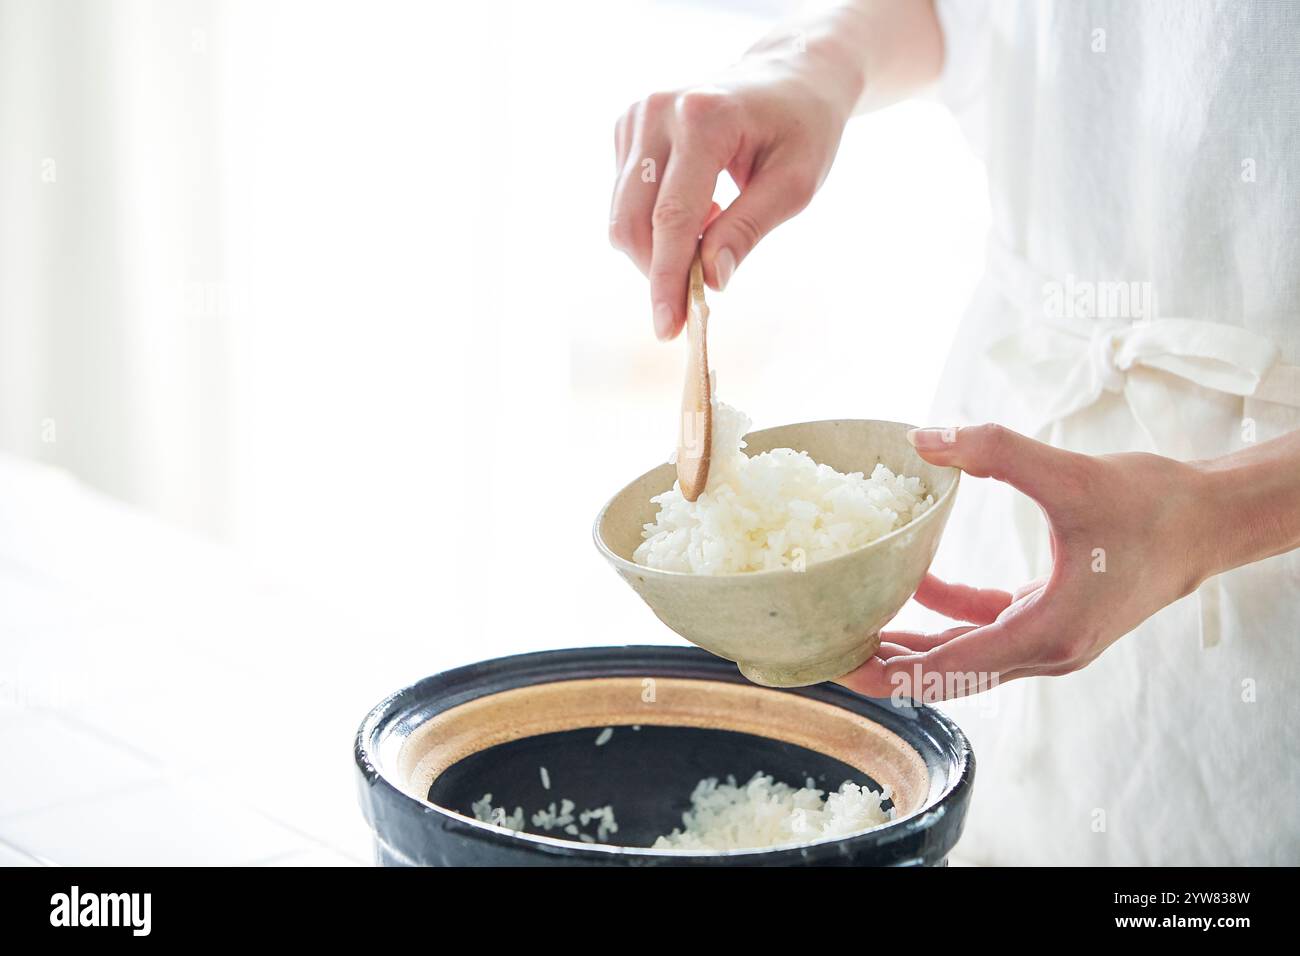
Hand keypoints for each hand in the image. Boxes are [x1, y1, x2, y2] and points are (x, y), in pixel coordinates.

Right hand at [609, 44, 857, 340]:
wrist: (789, 76)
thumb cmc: (801, 129)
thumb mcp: (795, 184)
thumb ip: (749, 229)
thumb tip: (711, 279)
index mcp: (704, 117)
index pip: (673, 217)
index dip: (666, 279)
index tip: (668, 328)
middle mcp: (659, 111)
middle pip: (635, 221)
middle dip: (658, 273)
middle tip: (693, 303)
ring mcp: (636, 116)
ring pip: (623, 215)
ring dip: (659, 248)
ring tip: (714, 229)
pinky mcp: (627, 128)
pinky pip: (626, 199)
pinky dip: (656, 223)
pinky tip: (699, 206)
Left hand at [838, 424, 1217, 700]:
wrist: (1210, 522)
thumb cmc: (1151, 505)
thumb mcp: (1068, 473)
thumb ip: (994, 452)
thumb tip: (923, 438)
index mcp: (1049, 633)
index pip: (953, 667)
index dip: (894, 671)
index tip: (843, 666)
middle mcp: (1048, 652)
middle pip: (953, 672)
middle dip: (891, 666)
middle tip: (831, 652)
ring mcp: (1053, 640)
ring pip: (969, 653)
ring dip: (917, 642)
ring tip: (859, 626)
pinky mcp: (1055, 619)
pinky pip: (990, 625)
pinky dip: (952, 610)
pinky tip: (918, 580)